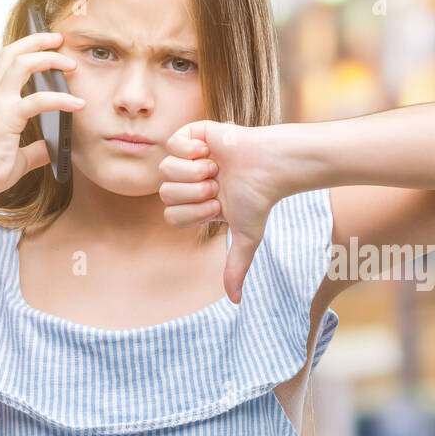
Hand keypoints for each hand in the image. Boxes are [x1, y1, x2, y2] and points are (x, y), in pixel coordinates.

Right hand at [0, 31, 83, 198]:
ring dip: (48, 58)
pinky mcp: (6, 118)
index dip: (27, 48)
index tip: (49, 43)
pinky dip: (60, 99)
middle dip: (37, 41)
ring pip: (21, 65)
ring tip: (71, 63)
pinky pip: (37, 101)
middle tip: (60, 38)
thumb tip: (53, 148)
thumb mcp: (19, 156)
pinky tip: (78, 104)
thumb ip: (36, 149)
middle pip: (12, 53)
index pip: (7, 61)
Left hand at [159, 121, 285, 303]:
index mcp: (195, 204)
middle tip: (217, 186)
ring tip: (216, 169)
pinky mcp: (191, 134)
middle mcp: (187, 181)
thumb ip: (236, 266)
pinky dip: (191, 150)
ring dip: (194, 172)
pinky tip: (210, 151)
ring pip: (165, 170)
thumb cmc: (260, 198)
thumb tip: (236, 302)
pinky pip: (172, 144)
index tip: (218, 206)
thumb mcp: (247, 236)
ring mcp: (187, 157)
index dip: (193, 213)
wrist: (270, 166)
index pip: (171, 216)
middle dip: (194, 193)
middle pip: (164, 194)